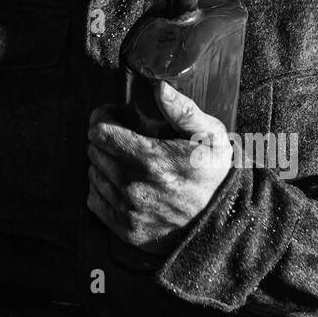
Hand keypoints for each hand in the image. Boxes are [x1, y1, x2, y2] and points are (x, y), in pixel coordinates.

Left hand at [86, 81, 233, 254]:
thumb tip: (159, 87)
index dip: (105, 117)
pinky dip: (103, 188)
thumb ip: (183, 110)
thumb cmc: (215, 174)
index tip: (118, 116)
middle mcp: (135, 187)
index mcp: (152, 160)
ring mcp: (129, 211)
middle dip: (106, 139)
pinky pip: (94, 199)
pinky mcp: (126, 229)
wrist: (225, 223)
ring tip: (128, 161)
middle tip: (126, 138)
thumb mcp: (211, 136)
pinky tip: (123, 184)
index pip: (100, 132)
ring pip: (93, 174)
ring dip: (105, 163)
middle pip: (94, 151)